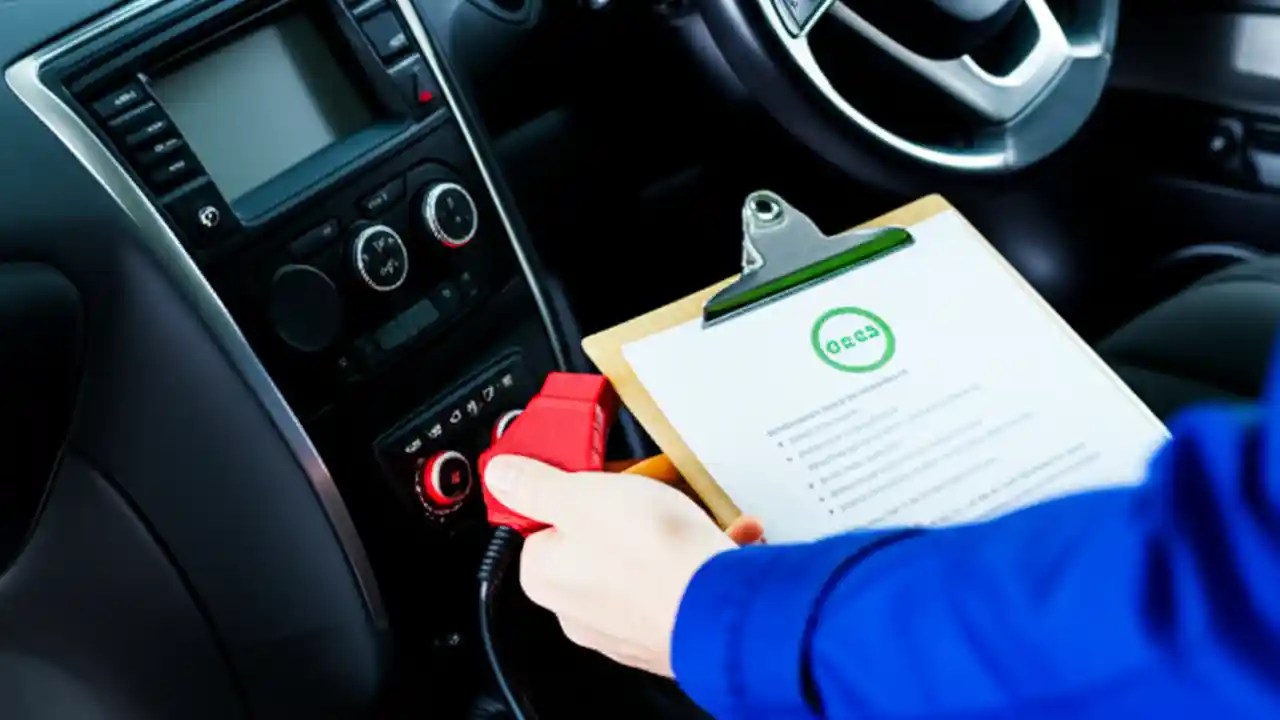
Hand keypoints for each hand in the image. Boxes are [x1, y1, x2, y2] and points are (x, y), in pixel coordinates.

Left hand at [485, 456, 757, 676]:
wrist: (719, 606)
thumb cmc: (649, 554)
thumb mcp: (579, 494)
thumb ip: (535, 485)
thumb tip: (502, 476)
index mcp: (545, 576)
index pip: (541, 525)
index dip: (567, 492)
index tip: (590, 474)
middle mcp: (578, 610)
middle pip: (593, 542)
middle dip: (622, 512)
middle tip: (642, 488)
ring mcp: (626, 624)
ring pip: (640, 562)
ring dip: (666, 534)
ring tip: (687, 512)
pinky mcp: (670, 629)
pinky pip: (678, 582)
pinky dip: (698, 558)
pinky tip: (719, 538)